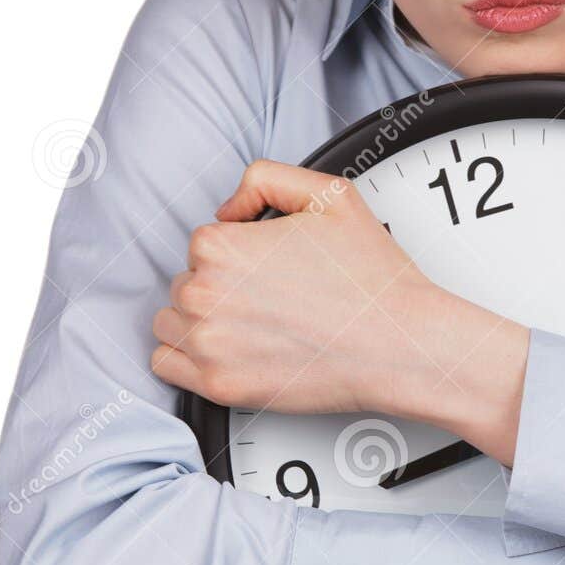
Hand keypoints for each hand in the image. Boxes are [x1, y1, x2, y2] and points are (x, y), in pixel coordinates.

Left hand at [150, 160, 528, 443]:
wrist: (397, 344)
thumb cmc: (370, 279)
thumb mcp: (330, 193)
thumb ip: (265, 179)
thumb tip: (228, 209)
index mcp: (220, 245)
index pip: (202, 244)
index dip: (238, 253)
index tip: (268, 269)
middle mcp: (204, 293)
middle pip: (184, 283)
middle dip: (218, 287)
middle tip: (267, 299)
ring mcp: (208, 343)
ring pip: (170, 323)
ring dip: (197, 322)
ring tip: (247, 326)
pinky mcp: (218, 385)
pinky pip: (166, 366)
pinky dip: (187, 359)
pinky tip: (226, 351)